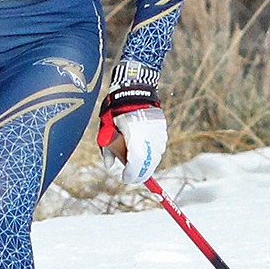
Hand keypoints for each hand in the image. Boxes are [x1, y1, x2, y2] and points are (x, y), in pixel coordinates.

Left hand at [95, 62, 165, 186]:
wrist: (134, 90)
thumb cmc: (116, 110)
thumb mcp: (106, 129)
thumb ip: (107, 149)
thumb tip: (109, 166)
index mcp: (135, 138)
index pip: (136, 165)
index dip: (130, 175)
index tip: (125, 178)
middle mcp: (150, 138)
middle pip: (148, 165)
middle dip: (139, 173)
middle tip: (131, 177)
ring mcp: (159, 134)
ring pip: (155, 157)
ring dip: (147, 163)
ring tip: (137, 165)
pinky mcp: (163, 130)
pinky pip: (159, 147)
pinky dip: (152, 152)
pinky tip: (144, 151)